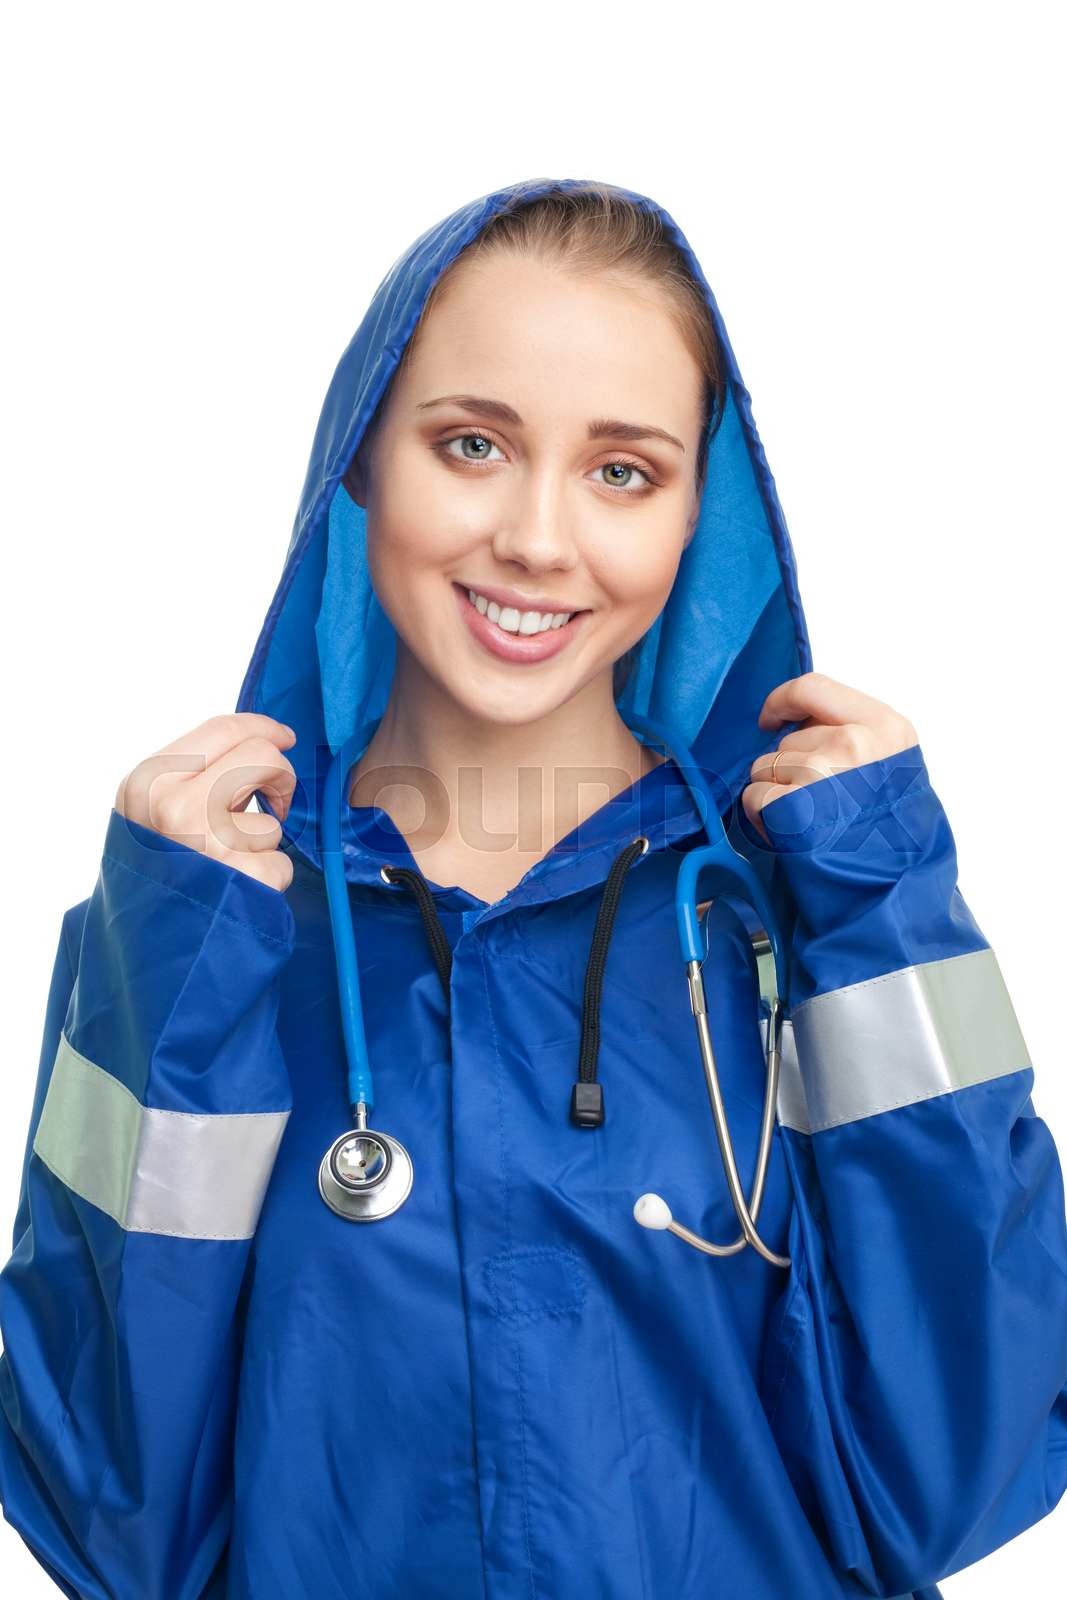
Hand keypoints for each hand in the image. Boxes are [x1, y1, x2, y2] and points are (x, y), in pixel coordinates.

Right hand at [115, 713, 298, 892]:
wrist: (144, 948)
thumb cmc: (155, 875)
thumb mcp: (149, 813)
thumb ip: (191, 776)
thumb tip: (258, 741)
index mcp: (147, 782)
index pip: (223, 728)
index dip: (264, 728)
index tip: (285, 737)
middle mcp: (174, 806)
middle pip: (262, 757)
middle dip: (280, 779)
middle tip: (274, 803)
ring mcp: (209, 843)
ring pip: (272, 819)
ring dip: (263, 845)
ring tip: (230, 865)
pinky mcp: (242, 879)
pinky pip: (280, 863)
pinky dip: (268, 880)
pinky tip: (239, 892)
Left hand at [743, 671, 917, 843]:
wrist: (894, 892)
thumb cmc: (895, 839)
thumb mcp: (894, 769)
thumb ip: (855, 737)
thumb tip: (800, 726)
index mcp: (885, 727)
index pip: (813, 687)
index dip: (782, 701)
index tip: (771, 720)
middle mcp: (854, 743)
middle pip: (787, 740)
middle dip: (786, 770)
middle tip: (813, 806)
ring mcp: (821, 772)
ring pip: (765, 767)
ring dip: (774, 796)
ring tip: (807, 824)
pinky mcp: (792, 804)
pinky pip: (753, 796)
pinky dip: (762, 818)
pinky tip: (790, 836)